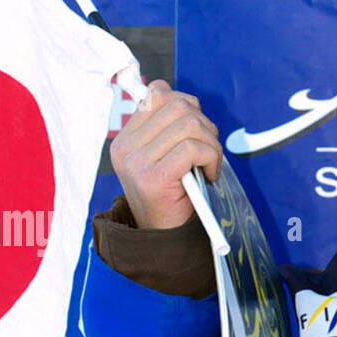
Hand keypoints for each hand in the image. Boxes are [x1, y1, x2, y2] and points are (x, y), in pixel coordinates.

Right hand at [110, 80, 222, 228]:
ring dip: (211, 143)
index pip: (158, 94)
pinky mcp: (153, 178)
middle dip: (204, 124)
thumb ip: (170, 130)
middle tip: (209, 152)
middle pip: (178, 105)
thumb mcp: (166, 159)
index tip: (196, 131)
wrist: (166, 242)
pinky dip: (211, 158)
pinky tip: (210, 175)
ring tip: (210, 164)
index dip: (187, 105)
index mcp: (125, 138)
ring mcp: (136, 163)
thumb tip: (188, 101)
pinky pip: (193, 148)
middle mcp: (125, 147)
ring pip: (188, 124)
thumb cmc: (173, 198)